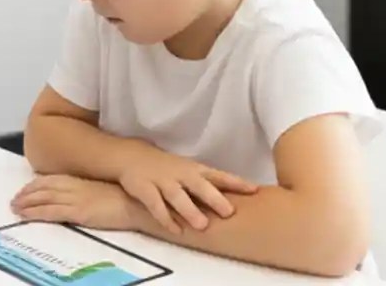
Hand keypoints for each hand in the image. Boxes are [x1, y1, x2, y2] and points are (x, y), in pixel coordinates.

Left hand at [11, 175, 139, 230]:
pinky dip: (36, 213)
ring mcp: (76, 198)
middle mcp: (74, 186)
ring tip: (14, 207)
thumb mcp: (103, 188)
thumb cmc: (126, 196)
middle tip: (14, 199)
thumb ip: (89, 188)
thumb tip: (82, 193)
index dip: (35, 184)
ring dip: (27, 203)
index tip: (24, 188)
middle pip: (44, 187)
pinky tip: (26, 216)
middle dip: (27, 193)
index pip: (52, 179)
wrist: (137, 202)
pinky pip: (52, 212)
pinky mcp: (78, 212)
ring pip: (44, 198)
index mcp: (81, 180)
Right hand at [119, 152, 257, 232]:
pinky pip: (155, 204)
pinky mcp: (144, 188)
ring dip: (189, 210)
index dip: (236, 183)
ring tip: (202, 226)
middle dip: (214, 198)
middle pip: (199, 185)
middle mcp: (180, 174)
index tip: (254, 190)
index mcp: (194, 170)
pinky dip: (165, 218)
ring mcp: (162, 181)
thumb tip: (238, 199)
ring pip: (177, 196)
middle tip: (228, 212)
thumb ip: (208, 185)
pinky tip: (175, 230)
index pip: (218, 175)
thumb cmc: (168, 168)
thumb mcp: (189, 171)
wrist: (131, 156)